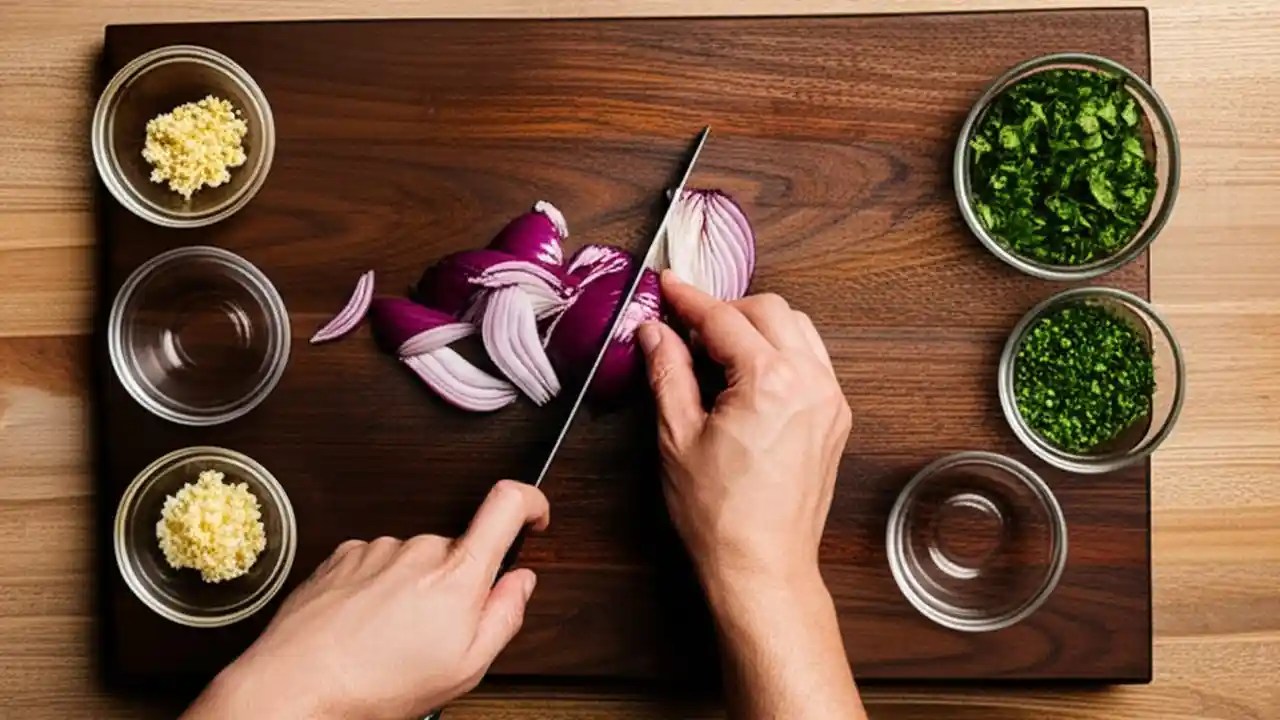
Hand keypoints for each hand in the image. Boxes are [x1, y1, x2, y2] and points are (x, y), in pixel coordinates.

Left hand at [182, 480, 549, 719]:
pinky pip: (378, 564)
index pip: (507, 503)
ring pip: (415, 561)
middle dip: (454, 584)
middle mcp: (419, 549)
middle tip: (434, 633)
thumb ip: (505, 615)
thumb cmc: (375, 684)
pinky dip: (378, 590)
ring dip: (412, 590)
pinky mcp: (345, 554)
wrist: (296, 684)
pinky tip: (363, 626)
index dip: (531, 502)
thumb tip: (520, 582)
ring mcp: (379, 548)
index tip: (533, 517)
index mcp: (457, 575)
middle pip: (458, 551)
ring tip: (388, 638)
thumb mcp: (465, 667)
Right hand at [637, 272, 864, 719]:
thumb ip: (667, 373)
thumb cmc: (720, 515)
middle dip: (726, 310)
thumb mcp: (678, 437)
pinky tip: (750, 376)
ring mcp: (829, 401)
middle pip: (769, 310)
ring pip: (798, 329)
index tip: (668, 286)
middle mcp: (810, 383)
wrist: (761, 565)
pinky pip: (813, 361)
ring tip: (718, 352)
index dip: (689, 299)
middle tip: (688, 328)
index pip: (724, 319)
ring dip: (759, 327)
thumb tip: (655, 332)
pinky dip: (783, 352)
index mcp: (769, 382)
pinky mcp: (835, 419)